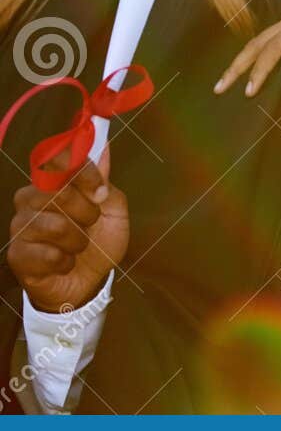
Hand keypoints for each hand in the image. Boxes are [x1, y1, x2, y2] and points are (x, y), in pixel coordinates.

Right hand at [7, 161, 127, 312]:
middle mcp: (31, 200)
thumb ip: (106, 183)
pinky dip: (66, 261)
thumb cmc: (99, 241)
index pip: (57, 160)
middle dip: (86, 212)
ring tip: (78, 246)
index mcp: (54, 183)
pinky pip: (48, 254)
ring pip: (54, 225)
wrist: (89, 281)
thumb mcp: (113, 210)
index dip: (82, 171)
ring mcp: (21, 227)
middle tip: (91, 224)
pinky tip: (64, 263)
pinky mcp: (17, 255)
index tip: (100, 190)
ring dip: (78, 240)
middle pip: (56, 192)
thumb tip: (104, 150)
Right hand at [215, 0, 280, 96]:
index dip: (260, 70)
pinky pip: (276, 35)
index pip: (275, 47)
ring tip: (230, 79)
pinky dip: (260, 50)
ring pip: (264, 37)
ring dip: (245, 58)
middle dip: (238, 65)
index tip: (249, 92)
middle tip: (219, 88)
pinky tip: (257, 64)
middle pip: (259, 41)